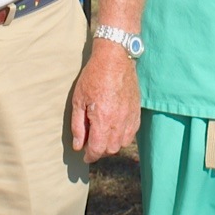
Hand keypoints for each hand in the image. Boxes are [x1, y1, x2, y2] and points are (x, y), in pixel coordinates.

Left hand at [70, 44, 140, 161]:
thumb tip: (78, 146)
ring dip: (112, 145)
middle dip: (100, 151)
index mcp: (103, 120)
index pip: (98, 149)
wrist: (115, 58)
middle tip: (91, 144)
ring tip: (103, 136)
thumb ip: (78, 126)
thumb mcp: (78, 100)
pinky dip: (123, 136)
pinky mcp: (137, 111)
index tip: (84, 156)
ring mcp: (130, 116)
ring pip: (123, 143)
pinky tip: (115, 129)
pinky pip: (132, 133)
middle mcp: (119, 121)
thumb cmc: (94, 76)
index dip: (89, 156)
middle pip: (111, 149)